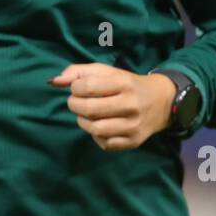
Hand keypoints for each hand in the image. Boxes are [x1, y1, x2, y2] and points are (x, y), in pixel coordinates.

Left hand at [49, 63, 176, 150]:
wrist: (161, 102)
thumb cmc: (127, 84)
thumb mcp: (106, 72)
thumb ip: (78, 72)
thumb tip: (54, 81)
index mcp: (124, 83)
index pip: (88, 87)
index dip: (75, 88)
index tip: (77, 88)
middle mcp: (131, 104)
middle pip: (89, 109)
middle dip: (75, 105)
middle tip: (76, 102)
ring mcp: (133, 125)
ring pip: (95, 129)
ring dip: (83, 122)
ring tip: (86, 115)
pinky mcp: (134, 142)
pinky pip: (105, 144)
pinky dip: (96, 136)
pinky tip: (101, 126)